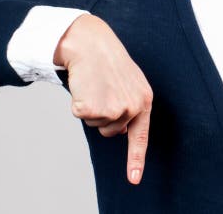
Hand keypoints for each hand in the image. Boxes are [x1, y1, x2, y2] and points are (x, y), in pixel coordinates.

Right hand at [54, 13, 152, 184]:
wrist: (91, 42)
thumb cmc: (107, 61)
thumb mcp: (128, 82)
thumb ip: (130, 105)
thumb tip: (120, 131)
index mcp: (144, 100)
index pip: (141, 136)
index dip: (136, 159)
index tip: (133, 179)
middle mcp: (132, 107)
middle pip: (111, 131)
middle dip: (102, 115)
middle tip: (101, 89)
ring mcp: (114, 109)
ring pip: (96, 125)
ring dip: (90, 108)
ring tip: (94, 85)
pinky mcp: (94, 108)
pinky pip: (81, 116)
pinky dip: (78, 103)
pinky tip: (84, 85)